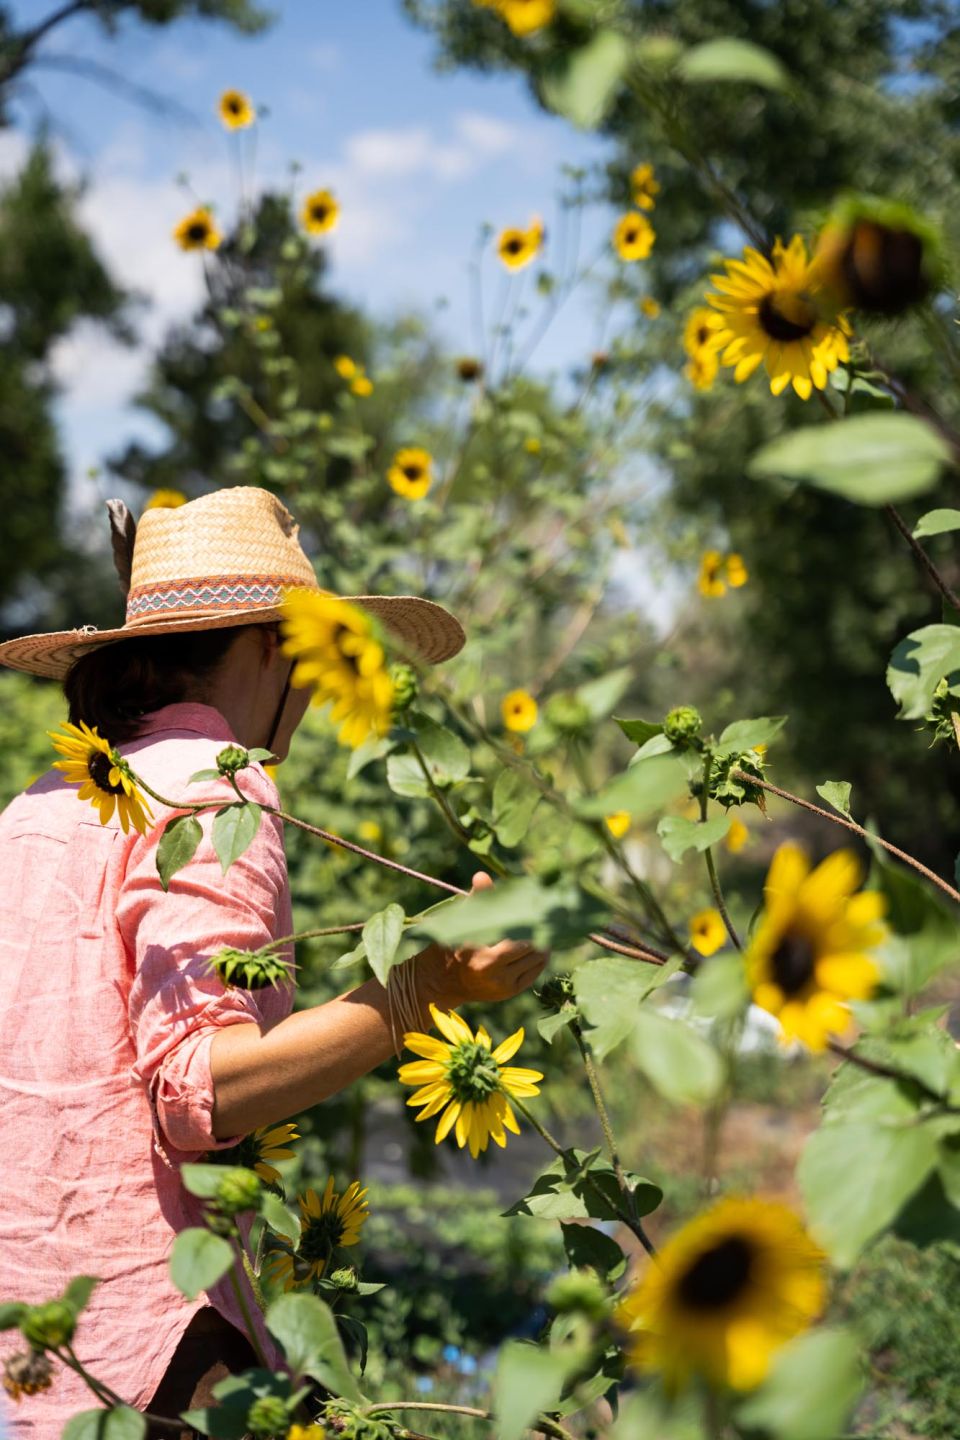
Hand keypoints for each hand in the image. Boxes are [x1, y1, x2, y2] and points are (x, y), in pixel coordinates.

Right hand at [416, 872, 548, 1014]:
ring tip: (544, 929)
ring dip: (543, 944)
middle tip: (546, 916)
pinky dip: (540, 958)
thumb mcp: (459, 922)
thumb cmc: (451, 944)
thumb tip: (482, 875)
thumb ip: (475, 899)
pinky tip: (539, 946)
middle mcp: (492, 972)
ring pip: (537, 960)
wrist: (442, 982)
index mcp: (479, 953)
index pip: (516, 936)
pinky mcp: (510, 992)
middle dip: (539, 931)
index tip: (537, 907)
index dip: (529, 921)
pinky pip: (535, 972)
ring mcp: (503, 985)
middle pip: (531, 947)